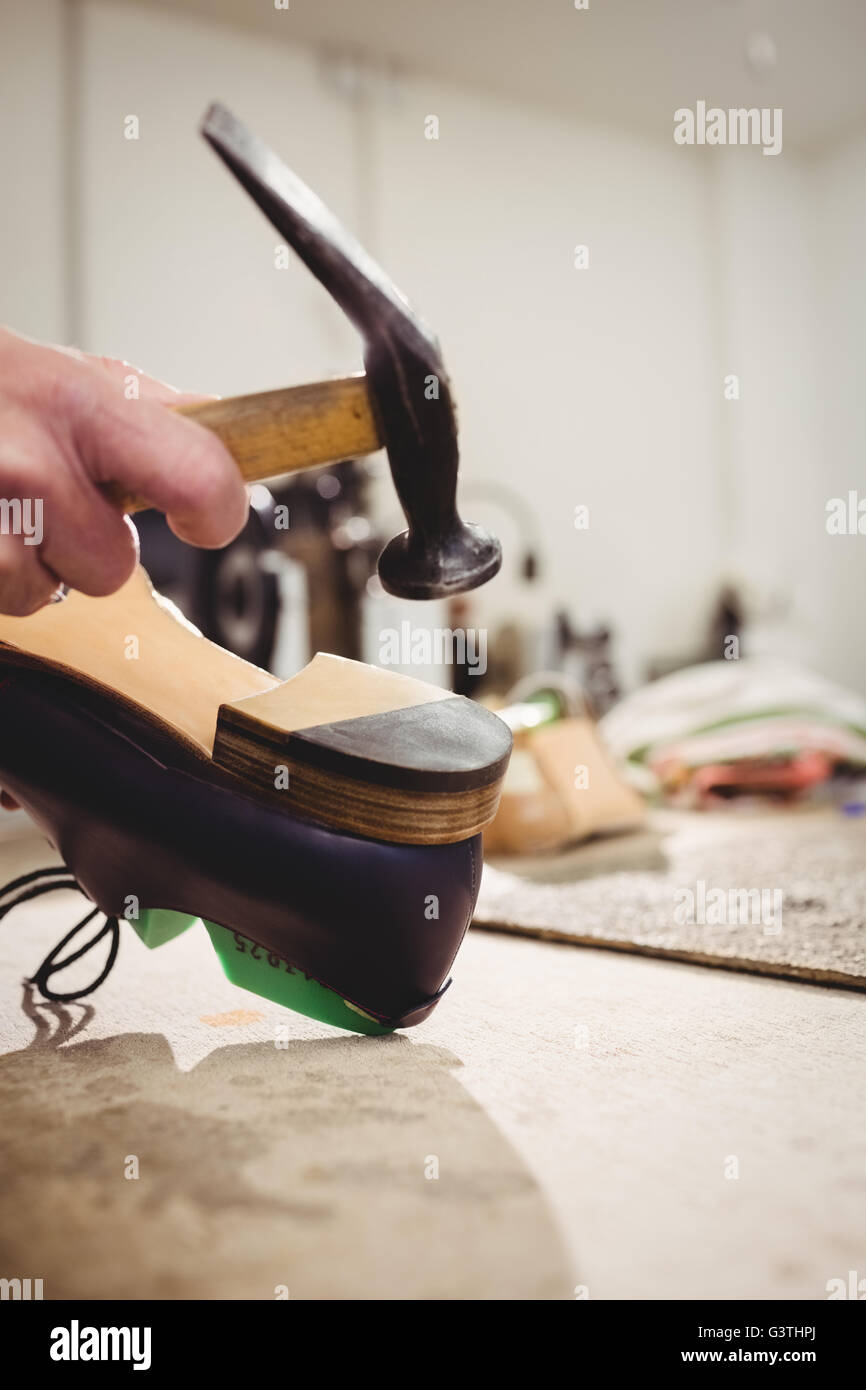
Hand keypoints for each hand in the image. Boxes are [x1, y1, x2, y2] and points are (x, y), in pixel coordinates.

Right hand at [0, 327, 248, 615]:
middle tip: (47, 499)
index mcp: (83, 406)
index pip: (200, 480)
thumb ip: (151, 415)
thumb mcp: (69, 373)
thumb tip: (227, 444)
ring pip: (43, 594)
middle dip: (83, 546)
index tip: (202, 518)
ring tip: (0, 508)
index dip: (215, 514)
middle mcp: (30, 458)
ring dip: (26, 566)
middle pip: (111, 569)